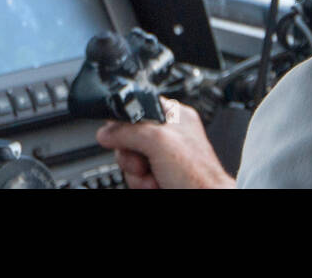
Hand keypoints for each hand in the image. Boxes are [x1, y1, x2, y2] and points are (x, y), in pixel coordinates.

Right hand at [95, 98, 235, 188]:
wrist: (206, 203)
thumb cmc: (198, 175)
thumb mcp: (158, 142)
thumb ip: (128, 131)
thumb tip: (106, 133)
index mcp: (173, 115)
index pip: (137, 107)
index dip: (124, 121)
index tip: (118, 134)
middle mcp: (168, 135)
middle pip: (128, 137)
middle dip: (131, 155)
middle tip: (142, 163)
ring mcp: (163, 158)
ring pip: (130, 160)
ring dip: (136, 175)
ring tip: (153, 179)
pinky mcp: (159, 176)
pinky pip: (136, 177)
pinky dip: (141, 184)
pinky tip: (156, 186)